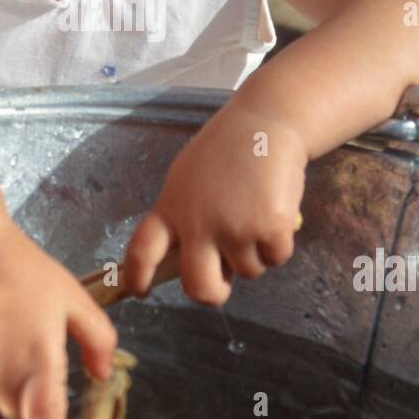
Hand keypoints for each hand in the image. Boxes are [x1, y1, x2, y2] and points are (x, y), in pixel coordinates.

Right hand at [0, 222, 117, 418]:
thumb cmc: (22, 272)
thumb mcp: (75, 300)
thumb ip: (98, 341)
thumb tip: (102, 374)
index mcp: (36, 365)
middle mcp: (2, 381)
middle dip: (46, 417)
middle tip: (60, 390)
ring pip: (5, 416)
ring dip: (21, 404)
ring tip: (29, 364)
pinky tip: (4, 358)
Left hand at [123, 101, 307, 306]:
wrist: (266, 123)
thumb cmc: (228, 148)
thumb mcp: (189, 178)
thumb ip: (186, 216)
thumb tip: (204, 258)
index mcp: (172, 207)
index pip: (143, 251)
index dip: (138, 276)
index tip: (140, 292)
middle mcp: (198, 224)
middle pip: (198, 286)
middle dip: (212, 295)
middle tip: (223, 284)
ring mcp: (234, 229)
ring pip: (248, 272)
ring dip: (256, 254)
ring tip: (257, 213)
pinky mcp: (269, 229)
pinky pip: (276, 258)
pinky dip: (280, 243)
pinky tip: (277, 211)